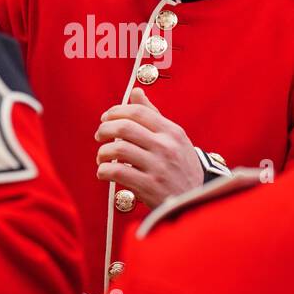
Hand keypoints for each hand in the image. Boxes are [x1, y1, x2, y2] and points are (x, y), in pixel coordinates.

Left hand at [95, 87, 202, 207]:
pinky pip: (117, 172)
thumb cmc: (181, 168)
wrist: (194, 201)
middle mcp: (166, 147)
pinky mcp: (149, 187)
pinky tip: (105, 173)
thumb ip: (153, 115)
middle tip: (99, 136)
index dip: (116, 112)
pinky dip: (104, 171)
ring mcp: (158, 167)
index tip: (106, 118)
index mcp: (172, 132)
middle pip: (124, 127)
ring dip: (103, 152)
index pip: (138, 112)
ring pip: (118, 149)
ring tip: (102, 158)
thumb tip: (136, 92)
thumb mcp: (175, 139)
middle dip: (104, 129)